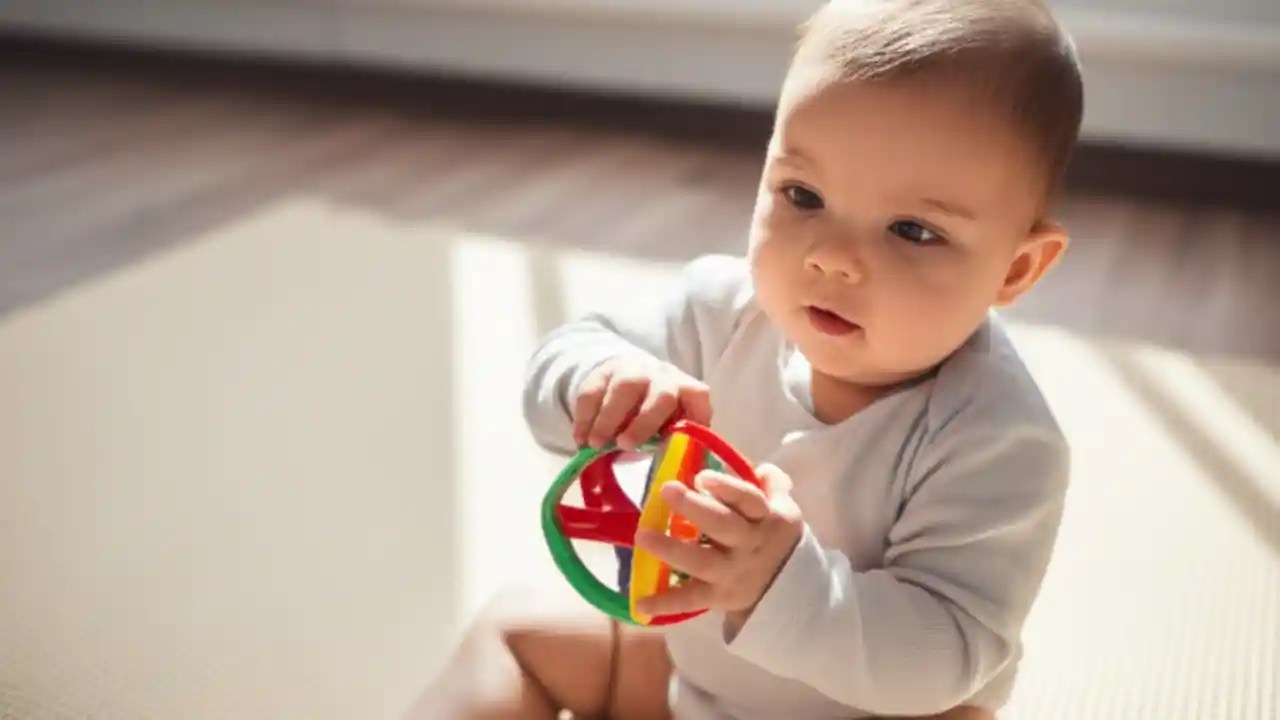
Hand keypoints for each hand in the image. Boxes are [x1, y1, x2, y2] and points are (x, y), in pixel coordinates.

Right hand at [572, 353, 710, 450]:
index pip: (697, 397)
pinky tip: (580, 438)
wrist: (628, 381)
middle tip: (624, 446)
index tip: (672, 446)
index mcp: (688, 391)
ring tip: (595, 445)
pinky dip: (584, 417)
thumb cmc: (656, 417)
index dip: (690, 420)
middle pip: (661, 395)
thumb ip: (676, 448)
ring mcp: (634, 370)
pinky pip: (593, 390)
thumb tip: (681, 483)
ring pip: (625, 387)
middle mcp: (665, 376)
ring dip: (608, 419)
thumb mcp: (670, 429)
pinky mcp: (604, 371)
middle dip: (643, 423)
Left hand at [633, 464, 802, 624]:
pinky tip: (641, 603)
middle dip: (694, 507)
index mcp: (764, 518)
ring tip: (642, 535)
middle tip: (667, 489)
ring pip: (701, 561)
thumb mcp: (783, 508)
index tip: (701, 476)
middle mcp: (748, 544)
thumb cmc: (773, 537)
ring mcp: (732, 573)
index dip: (726, 487)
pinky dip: (666, 602)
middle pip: (722, 525)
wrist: (790, 589)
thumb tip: (761, 468)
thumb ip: (772, 485)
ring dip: (670, 549)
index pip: (749, 500)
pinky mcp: (718, 597)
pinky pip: (691, 600)